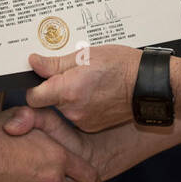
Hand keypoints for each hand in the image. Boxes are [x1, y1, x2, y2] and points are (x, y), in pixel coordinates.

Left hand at [26, 44, 141, 132]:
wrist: (147, 86)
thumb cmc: (121, 66)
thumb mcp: (86, 55)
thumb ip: (55, 63)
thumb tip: (33, 62)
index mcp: (68, 90)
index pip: (33, 97)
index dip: (35, 86)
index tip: (43, 77)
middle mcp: (73, 111)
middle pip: (49, 102)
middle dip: (56, 89)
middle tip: (72, 73)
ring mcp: (83, 121)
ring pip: (64, 109)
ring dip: (69, 97)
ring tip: (88, 82)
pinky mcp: (92, 126)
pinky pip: (77, 115)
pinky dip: (81, 105)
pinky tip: (95, 93)